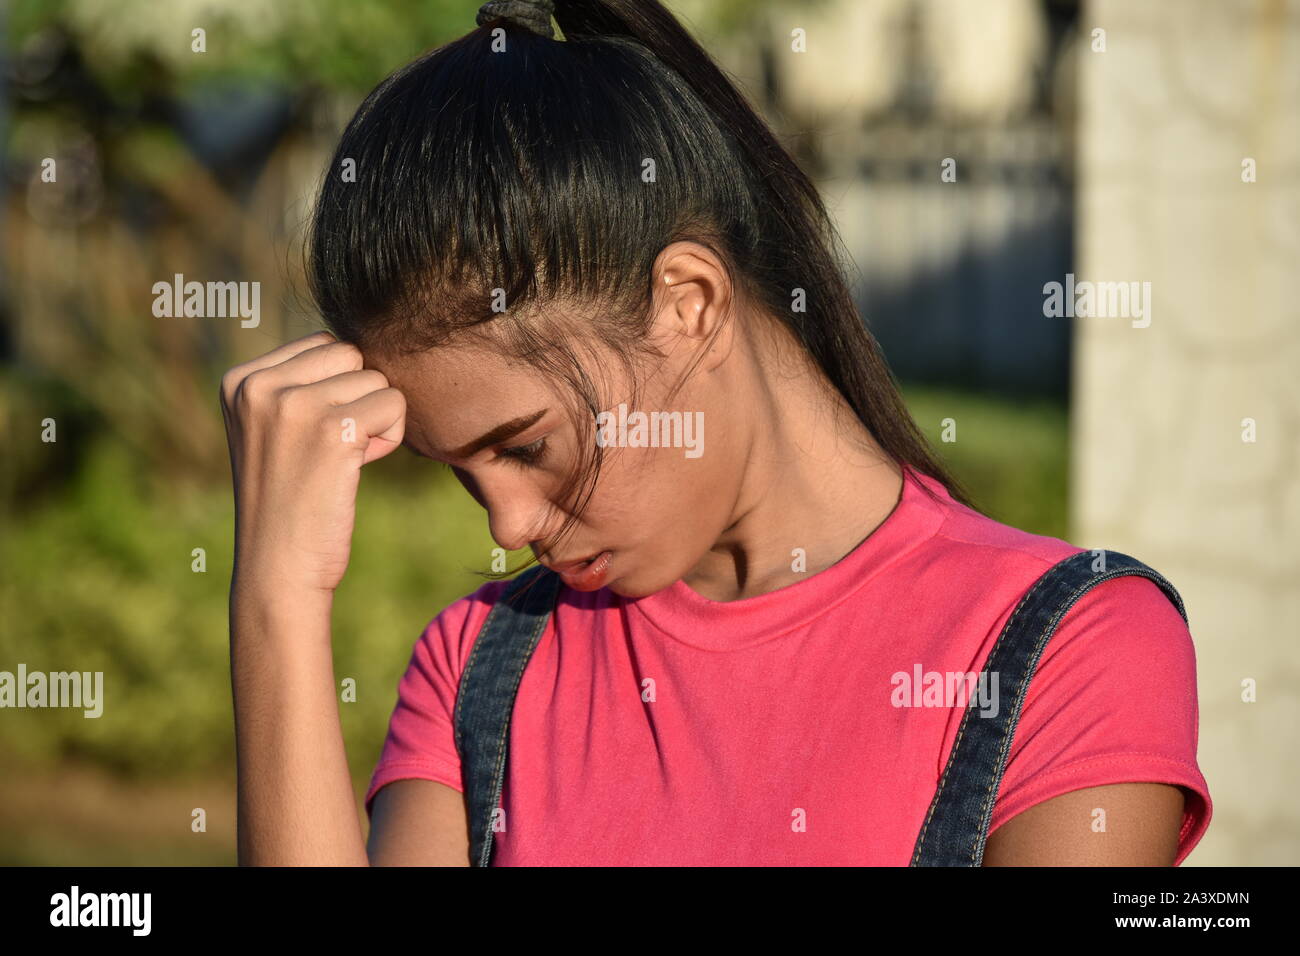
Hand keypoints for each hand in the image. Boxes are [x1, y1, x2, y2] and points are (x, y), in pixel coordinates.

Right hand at [219, 330, 405, 594]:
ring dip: (376, 420)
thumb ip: (299, 382)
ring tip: (341, 462)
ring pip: (376, 379)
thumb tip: (361, 341)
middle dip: (359, 397)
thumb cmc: (288, 501)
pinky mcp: (333, 430)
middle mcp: (259, 384)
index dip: (336, 389)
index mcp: (239, 379)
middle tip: (336, 448)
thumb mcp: (273, 429)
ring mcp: (294, 405)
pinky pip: (394, 404)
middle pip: (351, 354)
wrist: (277, 568)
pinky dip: (391, 438)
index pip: (323, 344)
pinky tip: (358, 468)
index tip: (314, 437)